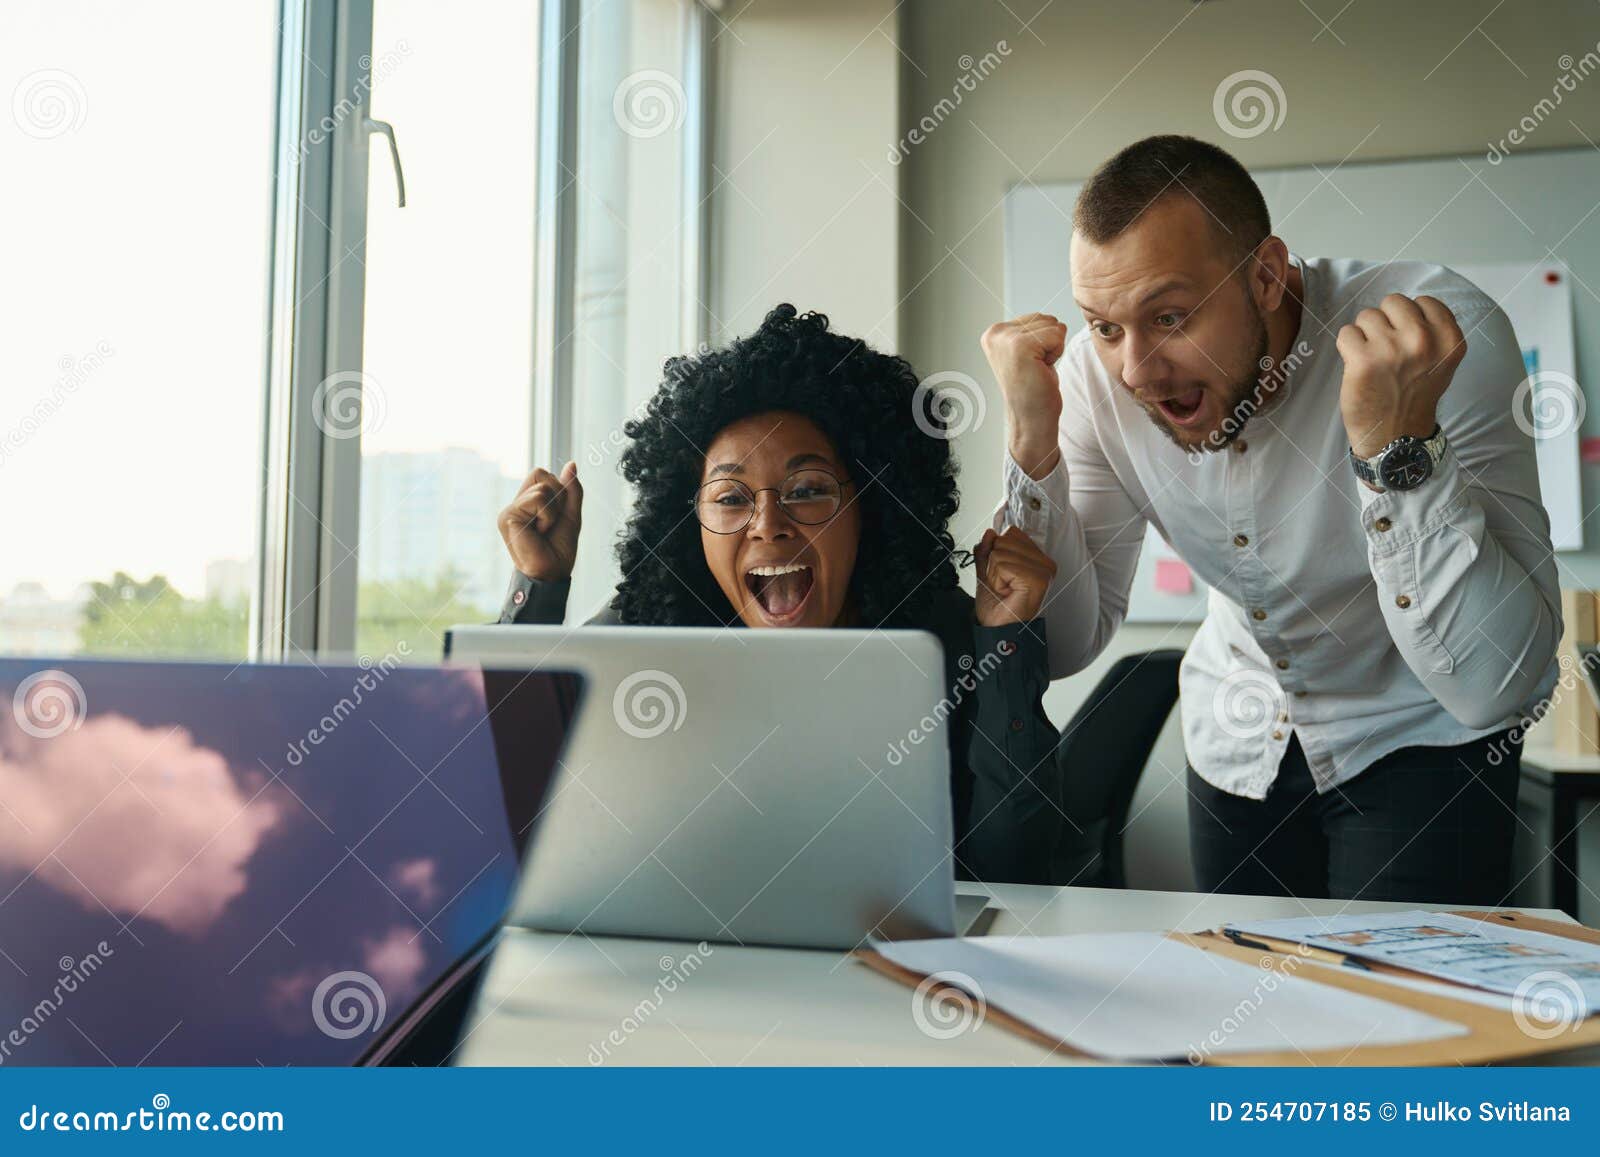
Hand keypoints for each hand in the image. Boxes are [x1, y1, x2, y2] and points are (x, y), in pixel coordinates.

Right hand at [497, 461, 583, 581]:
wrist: (552, 571)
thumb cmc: (560, 548)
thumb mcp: (571, 513)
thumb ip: (571, 489)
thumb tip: (571, 464)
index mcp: (528, 501)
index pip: (542, 474)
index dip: (557, 488)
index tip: (557, 514)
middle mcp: (516, 504)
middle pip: (539, 473)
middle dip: (556, 496)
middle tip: (551, 521)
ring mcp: (510, 510)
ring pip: (541, 487)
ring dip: (553, 510)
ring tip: (544, 529)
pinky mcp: (507, 517)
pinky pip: (536, 500)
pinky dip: (547, 515)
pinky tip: (539, 532)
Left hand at [973, 526, 1056, 627]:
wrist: (998, 629)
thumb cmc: (997, 605)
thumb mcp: (986, 571)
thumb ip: (986, 550)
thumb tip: (989, 532)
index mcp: (1037, 558)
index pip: (1011, 532)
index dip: (996, 552)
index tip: (1003, 574)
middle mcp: (1045, 562)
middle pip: (1004, 539)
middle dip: (994, 563)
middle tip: (1004, 584)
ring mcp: (1044, 571)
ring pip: (1001, 552)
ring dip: (995, 574)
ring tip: (1006, 589)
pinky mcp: (1038, 579)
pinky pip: (1003, 565)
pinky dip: (998, 580)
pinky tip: (1008, 592)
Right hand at [981, 313, 1068, 479]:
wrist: (1030, 420)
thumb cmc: (1033, 390)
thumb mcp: (1025, 352)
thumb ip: (1029, 331)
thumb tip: (1047, 317)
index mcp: (993, 332)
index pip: (1038, 317)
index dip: (1043, 342)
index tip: (1029, 363)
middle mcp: (995, 333)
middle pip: (1046, 318)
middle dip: (1049, 344)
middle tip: (1035, 368)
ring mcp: (1006, 339)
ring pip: (1053, 326)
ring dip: (1053, 350)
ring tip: (1037, 370)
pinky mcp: (1020, 346)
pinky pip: (1057, 335)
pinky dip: (1057, 354)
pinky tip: (1041, 371)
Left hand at [1336, 294, 1463, 460]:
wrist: (1396, 437)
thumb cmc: (1415, 397)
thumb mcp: (1441, 362)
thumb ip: (1434, 332)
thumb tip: (1411, 306)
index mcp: (1449, 339)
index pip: (1424, 302)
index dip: (1409, 318)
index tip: (1406, 340)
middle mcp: (1423, 340)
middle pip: (1393, 302)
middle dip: (1385, 322)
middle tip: (1386, 350)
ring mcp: (1392, 349)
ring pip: (1367, 315)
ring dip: (1364, 335)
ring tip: (1373, 360)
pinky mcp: (1363, 360)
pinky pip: (1346, 332)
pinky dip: (1347, 347)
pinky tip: (1357, 365)